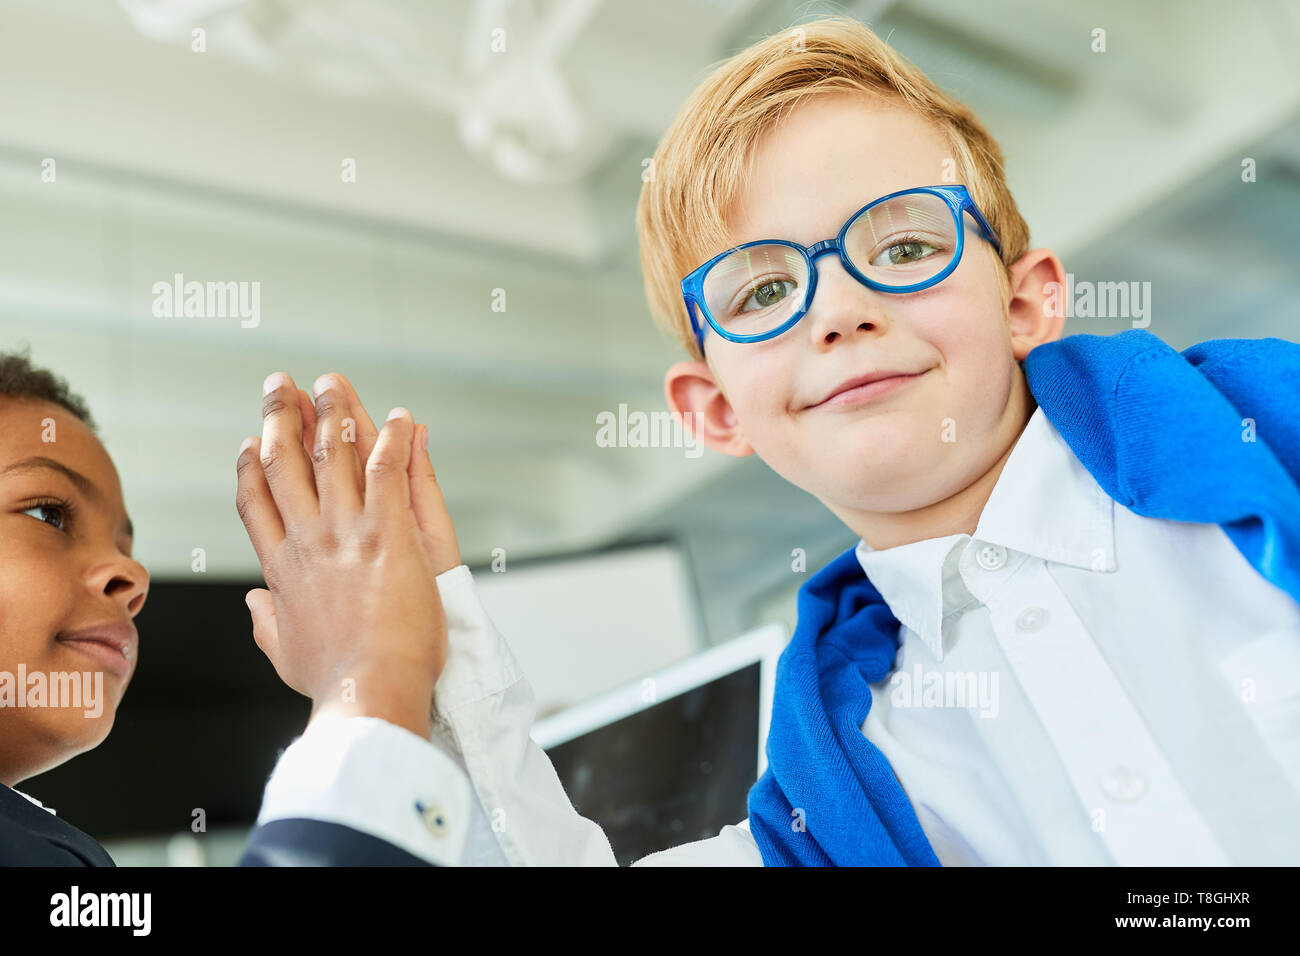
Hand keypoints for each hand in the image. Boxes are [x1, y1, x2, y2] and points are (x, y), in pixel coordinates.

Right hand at [235, 372, 446, 736]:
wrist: (367, 692)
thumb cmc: (332, 682)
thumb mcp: (285, 652)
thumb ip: (266, 621)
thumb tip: (253, 601)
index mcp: (279, 569)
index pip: (255, 504)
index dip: (251, 465)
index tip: (250, 439)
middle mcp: (306, 542)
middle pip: (284, 465)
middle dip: (280, 417)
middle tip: (279, 384)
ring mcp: (345, 534)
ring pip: (331, 457)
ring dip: (333, 413)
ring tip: (331, 382)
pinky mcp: (388, 534)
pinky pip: (386, 472)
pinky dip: (393, 440)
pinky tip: (399, 417)